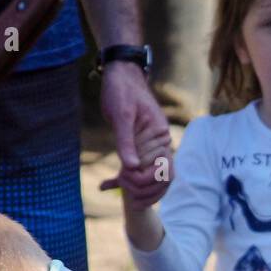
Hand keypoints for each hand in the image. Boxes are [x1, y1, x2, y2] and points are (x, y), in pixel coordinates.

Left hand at [98, 63, 171, 207]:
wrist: (120, 74)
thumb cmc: (121, 90)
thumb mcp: (121, 115)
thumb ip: (126, 142)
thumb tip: (131, 169)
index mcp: (160, 136)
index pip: (162, 170)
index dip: (144, 180)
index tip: (124, 178)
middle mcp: (161, 143)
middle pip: (163, 179)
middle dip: (145, 190)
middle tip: (124, 190)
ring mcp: (153, 146)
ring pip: (155, 178)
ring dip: (142, 191)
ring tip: (123, 195)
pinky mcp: (142, 146)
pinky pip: (140, 169)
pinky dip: (127, 180)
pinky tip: (107, 185)